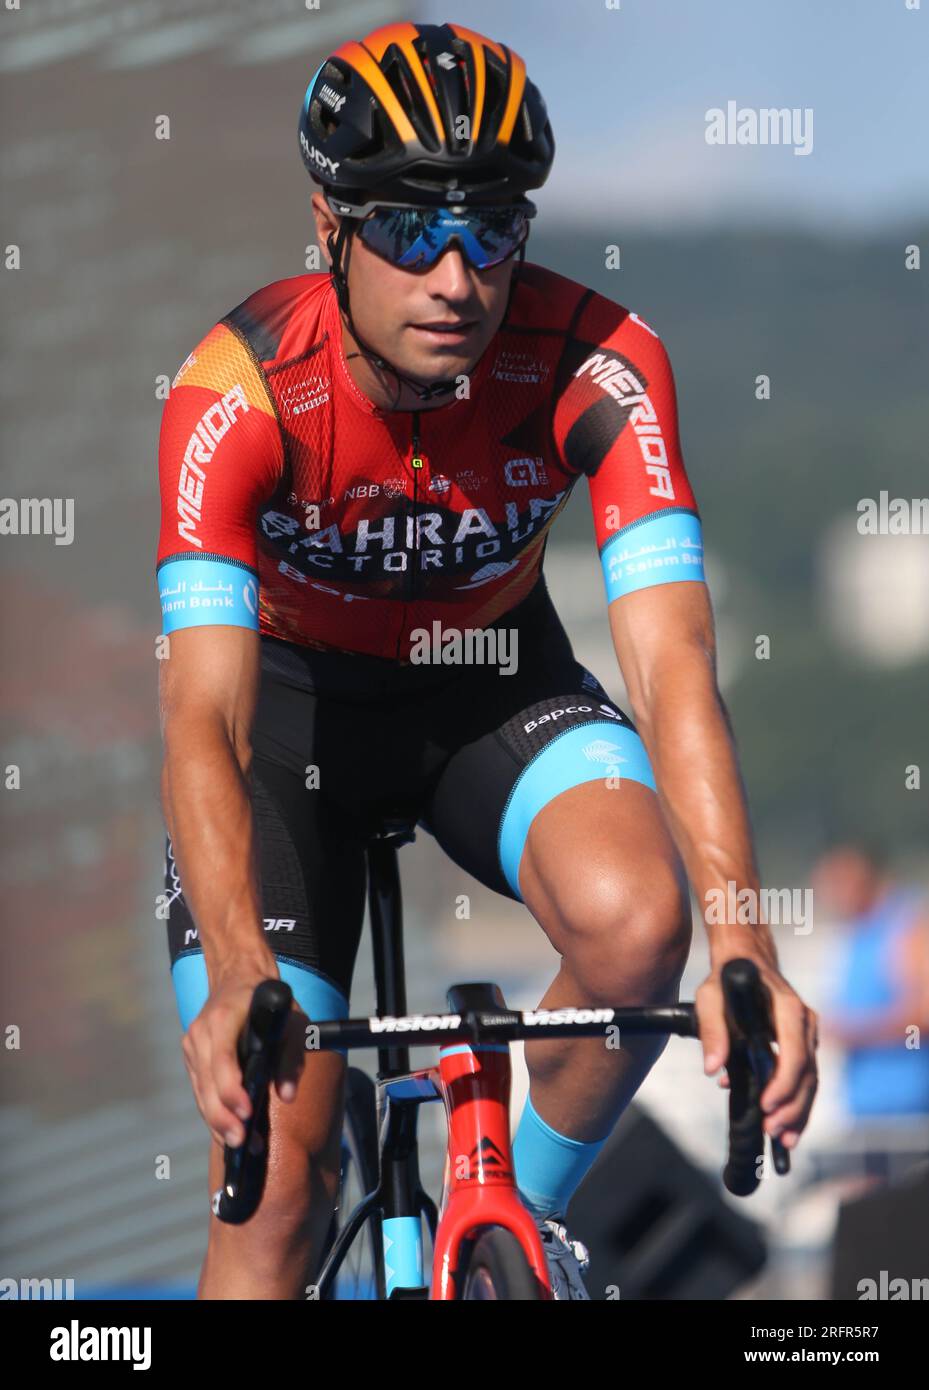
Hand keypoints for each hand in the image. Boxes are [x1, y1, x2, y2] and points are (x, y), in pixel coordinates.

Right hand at [181, 963, 306, 1149]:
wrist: (238, 975)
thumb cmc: (267, 999)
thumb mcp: (291, 1019)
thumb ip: (291, 1056)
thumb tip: (288, 1095)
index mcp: (222, 1020)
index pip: (222, 1062)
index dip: (231, 1091)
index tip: (247, 1114)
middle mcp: (201, 1034)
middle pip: (207, 1085)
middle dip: (224, 1117)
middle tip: (243, 1142)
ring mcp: (192, 1046)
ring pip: (200, 1092)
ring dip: (218, 1121)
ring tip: (240, 1145)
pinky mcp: (191, 1057)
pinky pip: (200, 1090)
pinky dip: (213, 1111)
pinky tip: (228, 1130)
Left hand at [695, 930, 818, 1149]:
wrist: (746, 959)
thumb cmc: (727, 978)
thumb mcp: (710, 997)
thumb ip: (712, 1030)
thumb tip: (713, 1067)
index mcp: (788, 1008)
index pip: (795, 1053)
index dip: (783, 1084)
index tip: (767, 1106)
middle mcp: (804, 1023)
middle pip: (808, 1073)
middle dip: (793, 1107)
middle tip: (773, 1132)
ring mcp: (807, 1034)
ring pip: (811, 1079)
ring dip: (798, 1111)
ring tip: (783, 1139)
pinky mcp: (802, 1044)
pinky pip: (804, 1077)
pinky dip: (795, 1101)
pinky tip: (782, 1123)